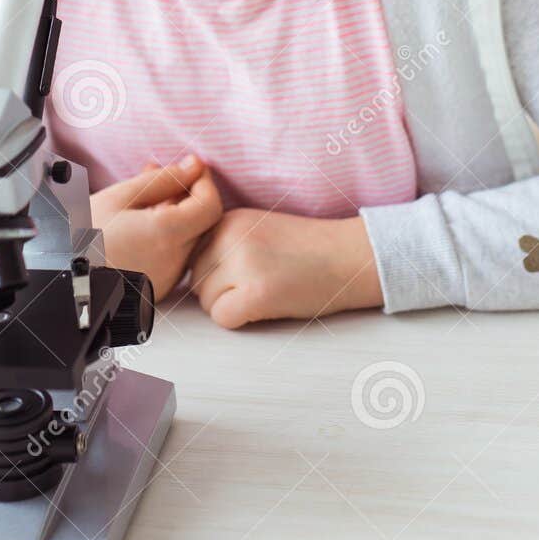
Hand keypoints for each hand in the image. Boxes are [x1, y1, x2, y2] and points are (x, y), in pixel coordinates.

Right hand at [90, 155, 222, 300]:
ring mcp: (168, 277)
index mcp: (167, 235)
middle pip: (201, 221)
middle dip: (186, 194)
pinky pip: (173, 253)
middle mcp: (175, 260)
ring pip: (187, 237)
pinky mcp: (159, 286)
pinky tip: (138, 222)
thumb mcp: (118, 198)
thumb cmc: (81, 240)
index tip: (191, 167)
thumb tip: (193, 166)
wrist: (62, 284)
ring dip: (174, 213)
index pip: (210, 205)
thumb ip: (161, 180)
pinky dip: (165, 234)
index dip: (204, 182)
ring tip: (141, 197)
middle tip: (159, 175)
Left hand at [188, 207, 382, 328]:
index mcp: (227, 219)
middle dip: (217, 291)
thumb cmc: (307, 249)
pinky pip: (222, 318)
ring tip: (264, 295)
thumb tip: (188, 276)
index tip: (242, 275)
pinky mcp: (257, 292)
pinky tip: (265, 308)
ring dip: (229, 306)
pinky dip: (240, 320)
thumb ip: (222, 243)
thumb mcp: (257, 228)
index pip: (192, 256)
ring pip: (206, 301)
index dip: (214, 273)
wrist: (350, 256)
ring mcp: (243, 263)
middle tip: (254, 289)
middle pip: (195, 279)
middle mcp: (229, 235)